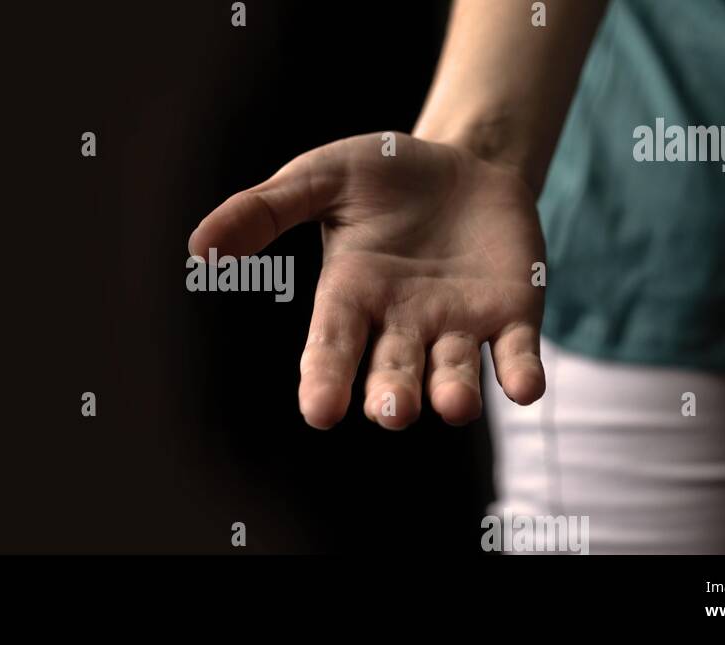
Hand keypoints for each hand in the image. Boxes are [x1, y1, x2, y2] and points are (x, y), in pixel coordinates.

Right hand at [189, 133, 546, 429]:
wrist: (463, 159)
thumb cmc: (379, 176)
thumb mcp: (319, 178)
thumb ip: (263, 211)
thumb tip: (198, 249)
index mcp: (350, 297)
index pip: (332, 347)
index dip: (325, 379)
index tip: (320, 411)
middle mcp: (401, 325)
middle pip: (394, 372)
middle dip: (392, 394)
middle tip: (391, 411)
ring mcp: (458, 325)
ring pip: (454, 373)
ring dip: (454, 392)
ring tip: (451, 405)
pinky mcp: (512, 314)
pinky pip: (516, 353)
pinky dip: (521, 374)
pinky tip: (525, 388)